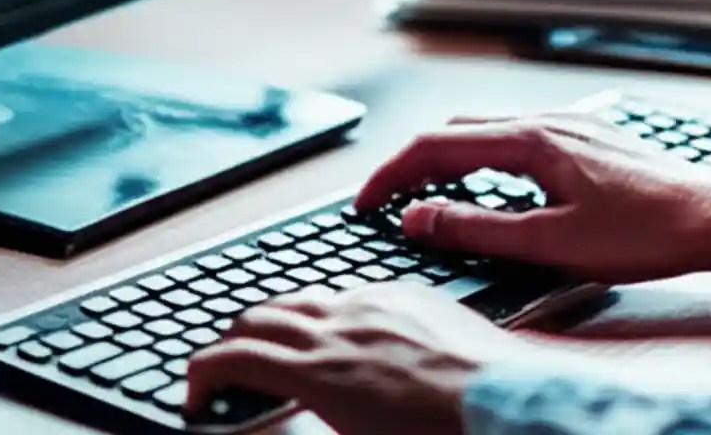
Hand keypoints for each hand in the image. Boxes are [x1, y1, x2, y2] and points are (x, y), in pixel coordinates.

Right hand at [185, 284, 520, 434]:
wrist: (514, 408)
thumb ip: (315, 418)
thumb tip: (294, 408)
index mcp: (319, 373)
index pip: (232, 358)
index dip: (201, 375)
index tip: (196, 393)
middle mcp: (338, 330)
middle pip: (255, 317)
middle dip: (228, 340)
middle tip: (224, 364)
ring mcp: (373, 305)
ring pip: (300, 297)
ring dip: (274, 318)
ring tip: (272, 339)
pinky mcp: (408, 294)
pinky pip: (352, 292)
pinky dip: (331, 310)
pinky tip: (341, 329)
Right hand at [356, 111, 710, 282]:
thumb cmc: (644, 232)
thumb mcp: (549, 242)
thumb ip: (475, 228)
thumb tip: (417, 218)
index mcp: (528, 140)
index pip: (433, 146)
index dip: (390, 174)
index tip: (366, 201)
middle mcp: (542, 121)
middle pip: (451, 131)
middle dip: (409, 164)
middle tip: (387, 200)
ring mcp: (564, 124)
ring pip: (481, 130)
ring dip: (444, 159)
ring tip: (426, 194)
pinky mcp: (581, 136)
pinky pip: (512, 135)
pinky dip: (479, 157)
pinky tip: (486, 184)